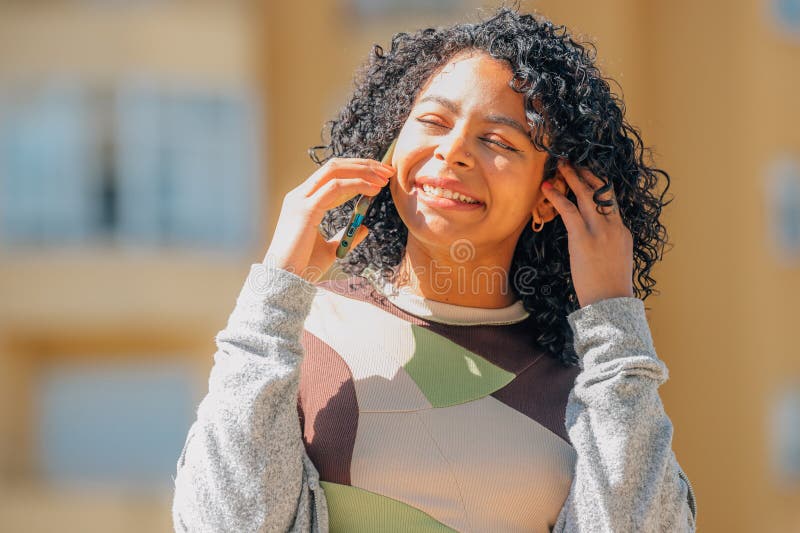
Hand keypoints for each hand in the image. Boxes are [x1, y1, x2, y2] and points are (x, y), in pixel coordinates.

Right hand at [264, 157, 394, 281]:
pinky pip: (335, 188)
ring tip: (384, 178)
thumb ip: (346, 236)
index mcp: (303, 202)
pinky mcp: (306, 209)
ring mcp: (301, 200)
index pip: (331, 176)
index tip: (379, 175)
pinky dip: (357, 184)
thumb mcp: (330, 250)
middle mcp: (300, 196)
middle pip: (333, 167)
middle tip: (387, 171)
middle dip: (362, 165)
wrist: (285, 280)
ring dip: (363, 171)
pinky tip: (373, 190)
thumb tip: (365, 228)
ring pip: (334, 171)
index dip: (356, 171)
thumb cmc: (303, 267)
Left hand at [540, 160, 634, 307]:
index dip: (600, 186)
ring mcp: (600, 231)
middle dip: (587, 174)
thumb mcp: (617, 261)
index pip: (612, 202)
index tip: (590, 174)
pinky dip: (557, 197)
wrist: (610, 302)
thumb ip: (610, 245)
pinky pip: (569, 210)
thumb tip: (598, 241)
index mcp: (623, 232)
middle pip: (602, 192)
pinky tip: (547, 188)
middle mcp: (614, 227)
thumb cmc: (610, 288)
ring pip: (587, 195)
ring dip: (572, 177)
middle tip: (575, 162)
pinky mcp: (583, 238)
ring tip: (560, 165)